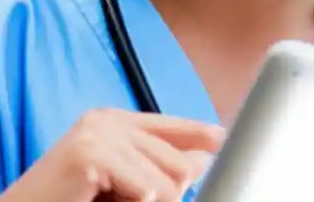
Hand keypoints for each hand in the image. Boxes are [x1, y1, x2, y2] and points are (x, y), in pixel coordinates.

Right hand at [0, 108, 224, 201]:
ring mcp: (97, 132)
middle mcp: (105, 119)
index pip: (172, 126)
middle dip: (165, 194)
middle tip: (117, 201)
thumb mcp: (117, 186)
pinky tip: (98, 201)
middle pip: (179, 161)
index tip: (222, 141)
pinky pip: (148, 191)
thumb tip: (201, 160)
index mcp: (110, 121)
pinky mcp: (90, 153)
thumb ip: (154, 169)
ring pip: (169, 180)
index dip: (200, 136)